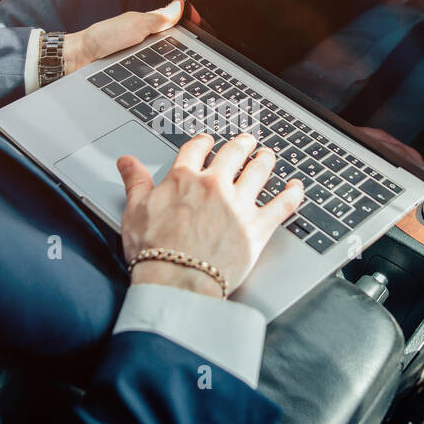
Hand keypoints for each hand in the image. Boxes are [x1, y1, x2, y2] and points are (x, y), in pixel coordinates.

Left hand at [63, 0, 182, 73]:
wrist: (81, 62)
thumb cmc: (101, 39)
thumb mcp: (134, 24)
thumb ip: (157, 18)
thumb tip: (178, 5)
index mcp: (150, 26)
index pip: (178, 25)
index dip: (191, 25)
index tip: (200, 24)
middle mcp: (149, 42)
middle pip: (177, 47)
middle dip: (186, 51)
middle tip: (192, 53)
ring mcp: (144, 60)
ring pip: (168, 65)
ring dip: (173, 69)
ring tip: (180, 70)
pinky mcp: (139, 76)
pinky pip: (156, 79)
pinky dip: (161, 80)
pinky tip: (165, 83)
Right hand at [117, 133, 304, 297]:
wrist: (176, 281)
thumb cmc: (154, 251)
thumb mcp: (135, 210)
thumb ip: (135, 182)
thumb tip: (127, 162)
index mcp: (184, 179)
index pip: (196, 149)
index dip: (204, 142)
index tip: (208, 142)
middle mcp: (215, 186)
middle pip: (233, 154)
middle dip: (241, 145)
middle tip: (246, 142)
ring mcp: (239, 204)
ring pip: (259, 171)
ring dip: (265, 160)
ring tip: (268, 156)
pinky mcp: (257, 227)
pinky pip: (282, 205)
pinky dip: (293, 193)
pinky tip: (297, 187)